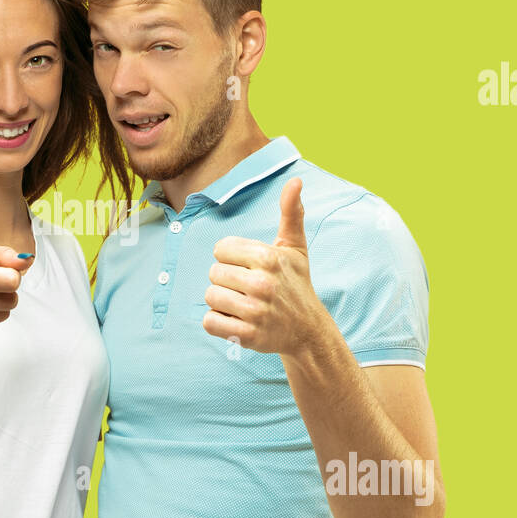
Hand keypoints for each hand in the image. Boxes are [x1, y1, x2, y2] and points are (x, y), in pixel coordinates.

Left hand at [202, 176, 326, 355]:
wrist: (307, 330)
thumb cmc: (295, 283)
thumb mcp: (295, 248)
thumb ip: (291, 213)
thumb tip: (295, 181)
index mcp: (268, 257)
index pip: (220, 249)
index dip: (232, 258)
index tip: (250, 268)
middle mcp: (261, 284)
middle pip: (213, 273)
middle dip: (226, 280)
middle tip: (249, 289)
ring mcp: (254, 312)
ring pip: (210, 297)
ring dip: (222, 302)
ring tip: (243, 304)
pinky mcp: (247, 336)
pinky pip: (209, 322)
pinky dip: (218, 322)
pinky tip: (237, 320)